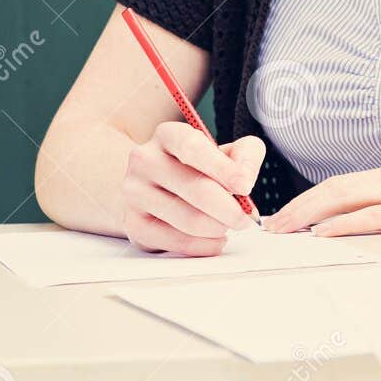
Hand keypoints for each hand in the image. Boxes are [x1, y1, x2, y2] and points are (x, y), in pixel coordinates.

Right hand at [121, 124, 264, 255]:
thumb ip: (245, 155)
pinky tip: (215, 239)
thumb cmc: (196, 167)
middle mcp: (145, 160)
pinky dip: (204, 246)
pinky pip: (177, 242)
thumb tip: (245, 180)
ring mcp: (135, 193)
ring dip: (218, 228)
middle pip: (194, 189)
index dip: (223, 168)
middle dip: (229, 208)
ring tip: (228, 225)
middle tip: (246, 218)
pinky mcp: (134, 224)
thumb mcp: (223, 151)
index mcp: (167, 135)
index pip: (193, 148)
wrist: (155, 186)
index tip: (245, 186)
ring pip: (187, 219)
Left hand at [260, 156, 380, 237]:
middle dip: (298, 207)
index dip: (311, 198)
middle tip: (270, 226)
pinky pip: (373, 216)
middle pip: (334, 187)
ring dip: (309, 214)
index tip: (288, 215)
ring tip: (283, 230)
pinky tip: (323, 232)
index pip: (344, 183)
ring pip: (345, 197)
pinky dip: (344, 223)